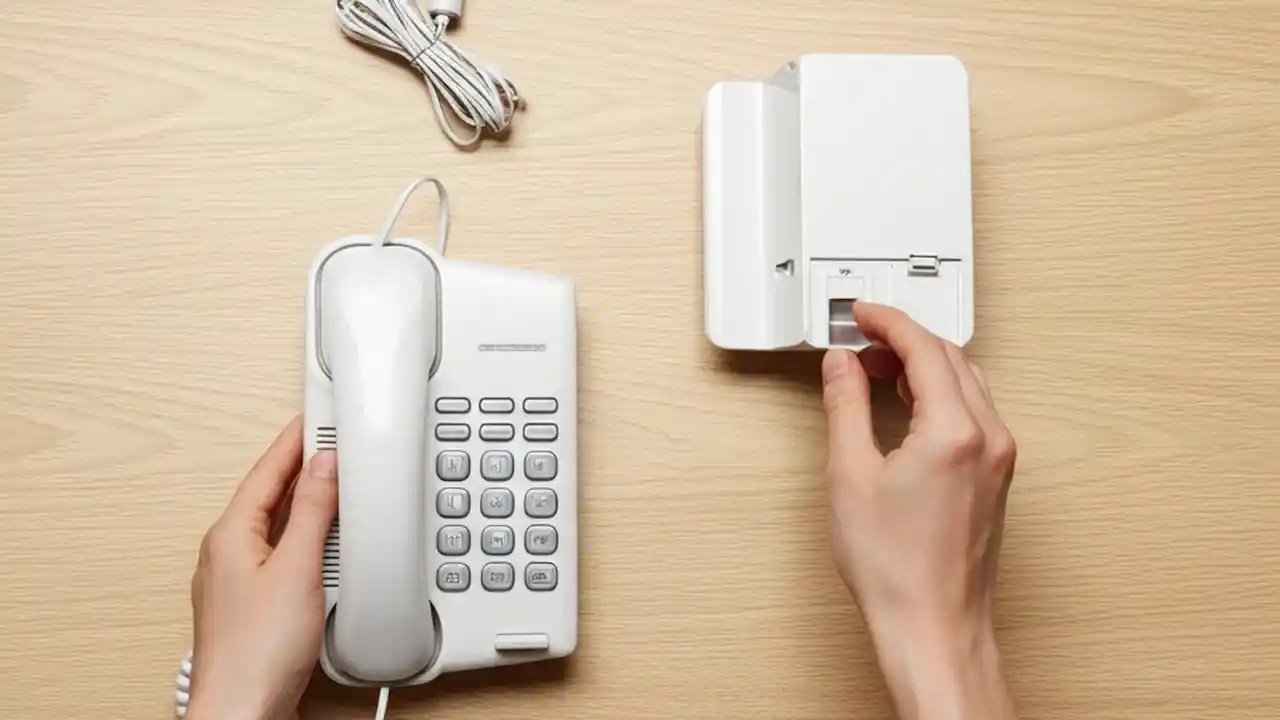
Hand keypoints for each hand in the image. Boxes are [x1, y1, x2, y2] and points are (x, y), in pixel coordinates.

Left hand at [188, 417, 338, 719]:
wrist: (242, 710)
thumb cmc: (256, 651)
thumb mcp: (296, 567)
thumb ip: (312, 513)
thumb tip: (323, 467)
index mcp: (230, 534)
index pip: (267, 470)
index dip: (294, 440)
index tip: (314, 416)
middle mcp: (227, 554)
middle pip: (269, 495)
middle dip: (301, 466)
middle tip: (329, 441)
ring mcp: (238, 581)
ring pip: (275, 526)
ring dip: (305, 503)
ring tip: (332, 483)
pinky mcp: (254, 606)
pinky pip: (281, 554)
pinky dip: (305, 539)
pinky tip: (323, 546)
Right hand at [822, 303, 1016, 719]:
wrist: (932, 625)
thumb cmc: (894, 569)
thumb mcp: (849, 475)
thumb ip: (846, 407)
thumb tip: (841, 366)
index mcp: (954, 432)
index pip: (924, 349)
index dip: (888, 322)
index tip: (862, 312)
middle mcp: (988, 439)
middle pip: (952, 358)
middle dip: (905, 339)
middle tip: (862, 338)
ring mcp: (999, 459)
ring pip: (967, 382)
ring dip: (924, 364)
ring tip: (876, 369)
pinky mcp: (997, 476)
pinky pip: (974, 410)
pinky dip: (940, 392)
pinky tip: (907, 403)